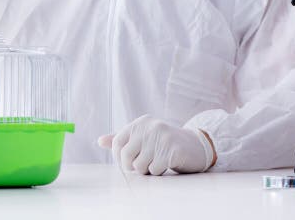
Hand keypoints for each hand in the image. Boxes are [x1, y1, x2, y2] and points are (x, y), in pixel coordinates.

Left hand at [98, 115, 215, 174]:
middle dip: (132, 167)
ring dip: (146, 170)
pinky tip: (166, 164)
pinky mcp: (173, 149)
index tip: (127, 164)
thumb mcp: (142, 138)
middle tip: (143, 167)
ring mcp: (162, 137)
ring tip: (156, 163)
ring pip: (140, 165)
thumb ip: (122, 139)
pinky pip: (155, 169)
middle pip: (126, 155)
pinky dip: (158, 171)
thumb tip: (100, 141)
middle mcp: (150, 127)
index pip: (117, 142)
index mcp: (140, 123)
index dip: (119, 158)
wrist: (195, 146)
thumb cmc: (163, 144)